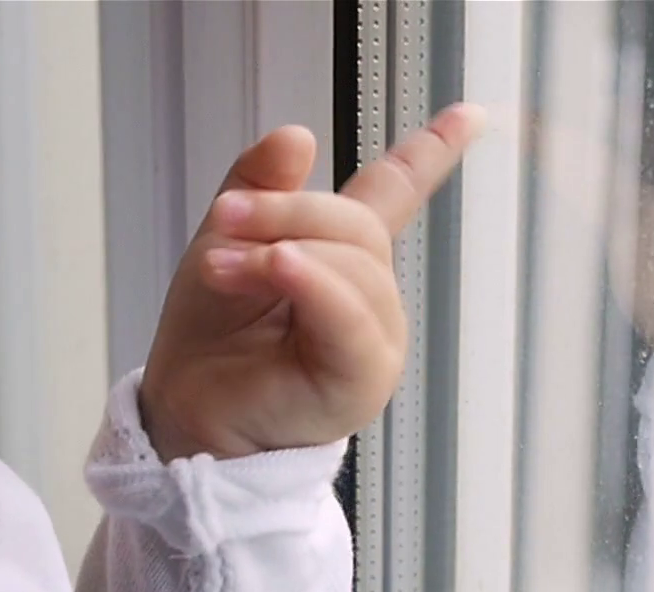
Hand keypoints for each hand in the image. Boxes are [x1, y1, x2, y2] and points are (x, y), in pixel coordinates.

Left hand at [138, 104, 483, 460]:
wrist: (186, 414)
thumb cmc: (209, 343)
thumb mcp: (225, 243)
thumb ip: (259, 186)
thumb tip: (298, 136)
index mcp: (342, 259)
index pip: (395, 194)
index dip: (431, 153)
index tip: (468, 115)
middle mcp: (369, 297)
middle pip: (356, 222)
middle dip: (287, 210)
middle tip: (226, 218)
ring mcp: (373, 337)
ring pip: (352, 263)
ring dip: (278, 251)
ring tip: (219, 267)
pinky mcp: (362, 377)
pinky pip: (349, 316)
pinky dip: (313, 283)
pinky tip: (280, 266)